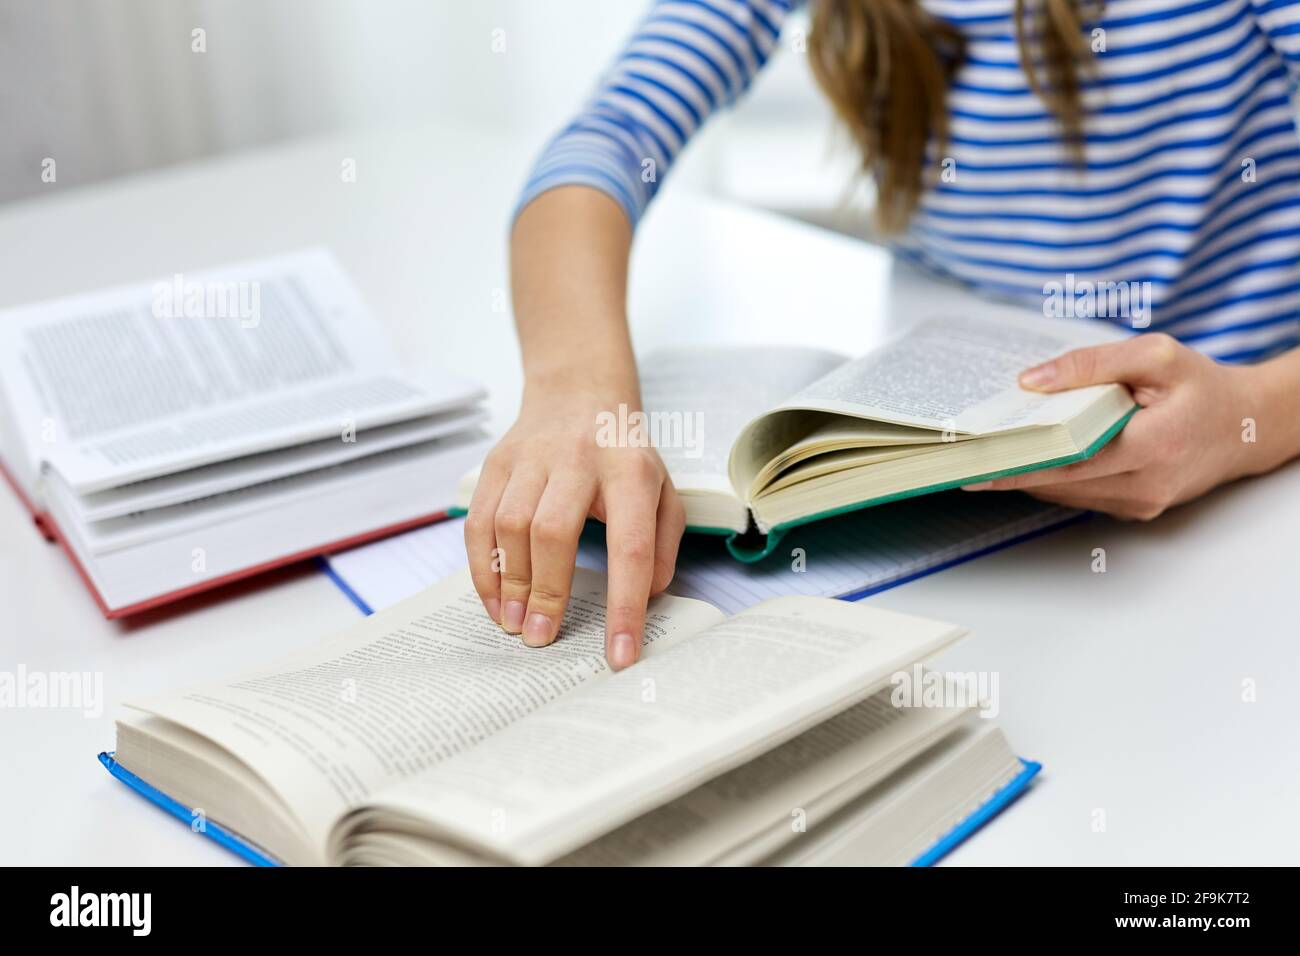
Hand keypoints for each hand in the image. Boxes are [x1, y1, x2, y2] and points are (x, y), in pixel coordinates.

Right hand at [463, 389, 684, 669]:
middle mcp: (579, 459)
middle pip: (554, 531)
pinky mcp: (496, 462)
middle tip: (541, 639)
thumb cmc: (624, 456)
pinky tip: (493, 597)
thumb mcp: (663, 490)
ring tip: (514, 624)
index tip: (620, 654)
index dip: (625, 605)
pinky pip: (479, 519)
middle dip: (547, 593)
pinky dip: (481, 566)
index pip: (631, 546)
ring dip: (509, 583)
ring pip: (510, 525)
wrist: (579, 393)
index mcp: (631, 470)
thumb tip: (646, 597)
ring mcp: (531, 456)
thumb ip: (663, 545)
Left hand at [962, 333, 1268, 518]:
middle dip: (1011, 466)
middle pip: (1058, 481)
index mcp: (1152, 445)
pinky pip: (1081, 494)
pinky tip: (1034, 453)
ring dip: (1029, 472)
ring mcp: (1140, 503)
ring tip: (992, 447)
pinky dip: (1054, 475)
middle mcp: (1144, 484)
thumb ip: (1092, 364)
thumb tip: (1030, 381)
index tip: (974, 465)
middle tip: (968, 451)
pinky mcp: (1135, 508)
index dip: (1017, 465)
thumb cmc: (1202, 386)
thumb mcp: (1155, 355)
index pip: (1067, 461)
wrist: (1248, 426)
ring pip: (1065, 492)